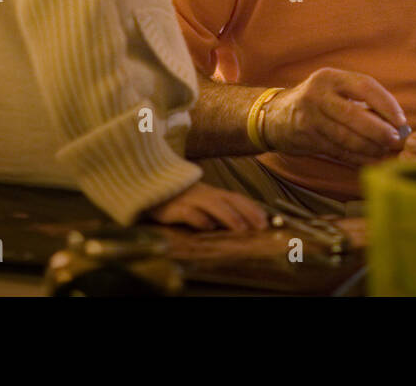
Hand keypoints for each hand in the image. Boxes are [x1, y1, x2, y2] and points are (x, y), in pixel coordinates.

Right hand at [144, 182, 267, 231]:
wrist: (149, 186)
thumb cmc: (179, 198)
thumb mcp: (201, 202)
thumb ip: (218, 209)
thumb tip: (240, 222)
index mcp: (213, 193)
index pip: (237, 198)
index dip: (252, 208)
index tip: (266, 219)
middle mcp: (204, 194)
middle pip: (230, 200)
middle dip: (247, 212)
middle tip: (261, 226)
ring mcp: (190, 199)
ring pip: (213, 205)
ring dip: (229, 216)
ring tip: (242, 228)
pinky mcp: (174, 207)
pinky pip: (188, 212)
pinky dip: (198, 218)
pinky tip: (208, 226)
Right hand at [263, 67, 406, 166]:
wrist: (276, 115)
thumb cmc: (318, 101)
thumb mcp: (334, 89)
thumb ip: (362, 100)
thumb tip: (397, 122)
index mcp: (330, 77)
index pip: (365, 86)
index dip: (386, 104)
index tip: (401, 120)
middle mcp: (317, 95)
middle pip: (354, 114)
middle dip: (379, 130)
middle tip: (396, 140)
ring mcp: (309, 117)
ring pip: (345, 136)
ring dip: (370, 146)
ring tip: (385, 151)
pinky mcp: (306, 138)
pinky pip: (337, 151)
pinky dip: (358, 157)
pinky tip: (371, 159)